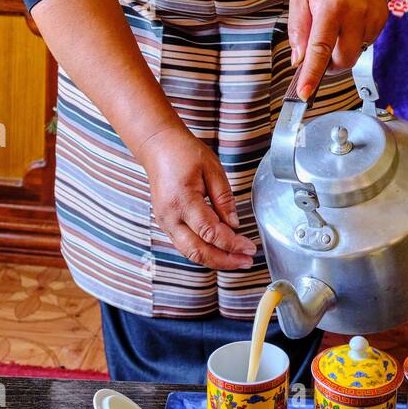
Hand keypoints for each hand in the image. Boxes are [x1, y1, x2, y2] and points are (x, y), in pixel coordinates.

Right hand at [135, 123, 257, 270]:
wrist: (158, 147)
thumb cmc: (183, 153)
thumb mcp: (212, 169)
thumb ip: (224, 198)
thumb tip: (234, 224)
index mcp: (183, 200)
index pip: (211, 232)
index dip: (232, 244)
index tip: (249, 248)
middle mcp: (170, 216)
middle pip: (198, 251)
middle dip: (225, 260)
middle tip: (246, 261)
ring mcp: (165, 222)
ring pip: (190, 252)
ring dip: (214, 260)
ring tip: (236, 259)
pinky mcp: (165, 223)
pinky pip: (185, 245)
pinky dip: (203, 251)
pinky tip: (219, 250)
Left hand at [288, 0, 390, 100]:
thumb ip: (298, 31)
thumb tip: (299, 61)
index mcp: (330, 8)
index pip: (320, 49)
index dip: (312, 74)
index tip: (305, 93)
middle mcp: (354, 15)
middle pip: (343, 60)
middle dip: (329, 65)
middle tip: (319, 53)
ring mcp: (372, 19)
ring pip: (355, 54)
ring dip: (341, 51)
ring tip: (336, 27)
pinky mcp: (381, 20)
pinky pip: (365, 44)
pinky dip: (354, 41)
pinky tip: (349, 22)